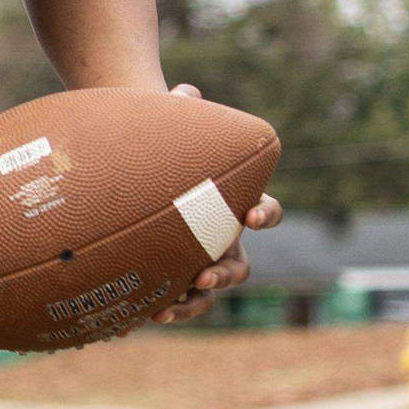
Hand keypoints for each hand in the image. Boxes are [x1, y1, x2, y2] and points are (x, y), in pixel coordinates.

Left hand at [154, 82, 282, 327]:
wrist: (140, 178)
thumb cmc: (167, 154)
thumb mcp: (175, 132)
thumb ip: (184, 114)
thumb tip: (186, 92)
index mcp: (236, 205)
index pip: (268, 210)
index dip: (266, 214)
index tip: (252, 217)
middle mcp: (224, 241)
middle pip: (239, 266)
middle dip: (224, 273)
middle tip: (203, 275)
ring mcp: (201, 262)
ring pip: (209, 292)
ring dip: (193, 302)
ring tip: (168, 307)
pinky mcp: (175, 279)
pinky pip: (177, 302)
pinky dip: (164, 309)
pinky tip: (140, 316)